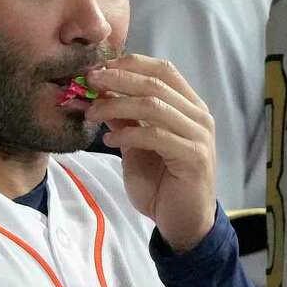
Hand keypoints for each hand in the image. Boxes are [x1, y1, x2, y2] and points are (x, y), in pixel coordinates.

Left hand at [86, 56, 216, 251]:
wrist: (183, 222)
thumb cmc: (162, 183)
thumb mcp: (136, 144)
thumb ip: (124, 118)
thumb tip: (96, 93)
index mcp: (189, 106)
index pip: (162, 69)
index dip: (129, 64)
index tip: (97, 68)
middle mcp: (198, 116)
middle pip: (155, 82)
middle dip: (117, 79)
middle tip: (88, 81)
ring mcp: (199, 135)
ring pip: (154, 105)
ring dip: (116, 105)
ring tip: (91, 113)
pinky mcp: (193, 157)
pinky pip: (156, 135)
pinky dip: (128, 133)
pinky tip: (108, 139)